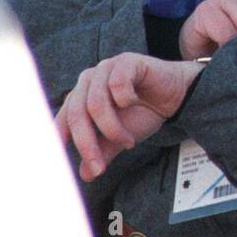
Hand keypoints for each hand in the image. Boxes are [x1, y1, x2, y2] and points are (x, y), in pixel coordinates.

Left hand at [56, 52, 205, 180]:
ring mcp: (106, 68)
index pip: (64, 120)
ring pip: (96, 103)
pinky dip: (126, 100)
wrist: (176, 94)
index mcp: (80, 96)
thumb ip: (102, 151)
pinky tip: (136, 104)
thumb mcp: (119, 137)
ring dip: (112, 129)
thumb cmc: (144, 112)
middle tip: (99, 167)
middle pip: (77, 115)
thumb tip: (86, 175)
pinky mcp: (126, 61)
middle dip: (87, 144)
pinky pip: (117, 84)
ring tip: (129, 142)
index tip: (61, 163)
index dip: (60, 141)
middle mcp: (88, 80)